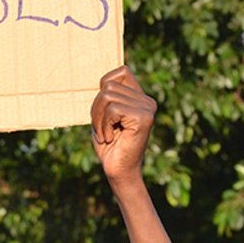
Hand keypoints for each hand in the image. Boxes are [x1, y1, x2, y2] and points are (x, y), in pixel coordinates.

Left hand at [90, 66, 157, 186]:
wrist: (119, 170)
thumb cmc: (109, 145)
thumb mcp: (104, 116)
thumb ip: (107, 97)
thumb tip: (105, 83)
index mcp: (141, 98)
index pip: (122, 72)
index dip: (105, 85)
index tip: (104, 110)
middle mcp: (148, 101)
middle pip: (108, 86)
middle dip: (96, 108)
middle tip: (103, 129)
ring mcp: (148, 109)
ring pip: (107, 96)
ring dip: (98, 118)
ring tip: (106, 134)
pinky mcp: (144, 118)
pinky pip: (112, 110)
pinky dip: (104, 125)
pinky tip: (111, 138)